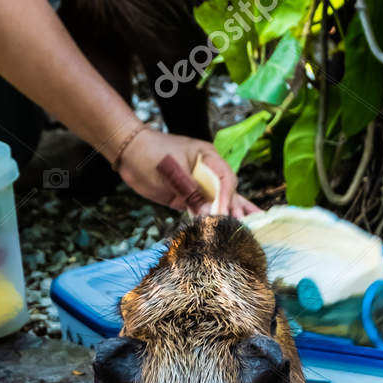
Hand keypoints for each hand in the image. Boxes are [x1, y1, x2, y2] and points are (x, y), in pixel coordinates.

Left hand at [117, 127, 257, 218]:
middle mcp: (208, 171)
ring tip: (253, 227)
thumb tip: (209, 214)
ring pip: (221, 201)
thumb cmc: (150, 155)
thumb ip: (191, 193)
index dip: (226, 197)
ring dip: (234, 215)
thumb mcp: (171, 173)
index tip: (224, 214)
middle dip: (237, 209)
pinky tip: (228, 230)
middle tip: (247, 227)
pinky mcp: (190, 197)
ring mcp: (200, 184)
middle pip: (229, 191)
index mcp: (207, 157)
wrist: (129, 153)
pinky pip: (206, 209)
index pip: (225, 179)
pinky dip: (215, 219)